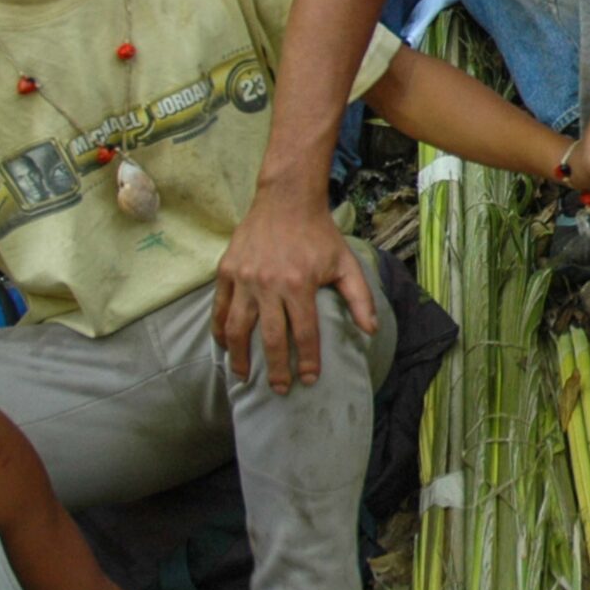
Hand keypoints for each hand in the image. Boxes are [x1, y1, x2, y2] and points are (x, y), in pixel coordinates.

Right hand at [211, 189, 377, 394]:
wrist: (287, 200)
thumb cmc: (320, 234)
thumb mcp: (346, 263)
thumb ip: (359, 298)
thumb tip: (370, 331)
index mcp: (299, 284)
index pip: (303, 333)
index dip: (307, 360)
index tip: (309, 379)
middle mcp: (268, 284)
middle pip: (270, 337)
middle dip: (276, 368)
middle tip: (280, 389)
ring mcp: (244, 278)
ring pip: (237, 328)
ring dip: (239, 357)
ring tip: (244, 377)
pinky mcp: (226, 271)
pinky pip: (219, 308)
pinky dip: (219, 331)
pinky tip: (224, 347)